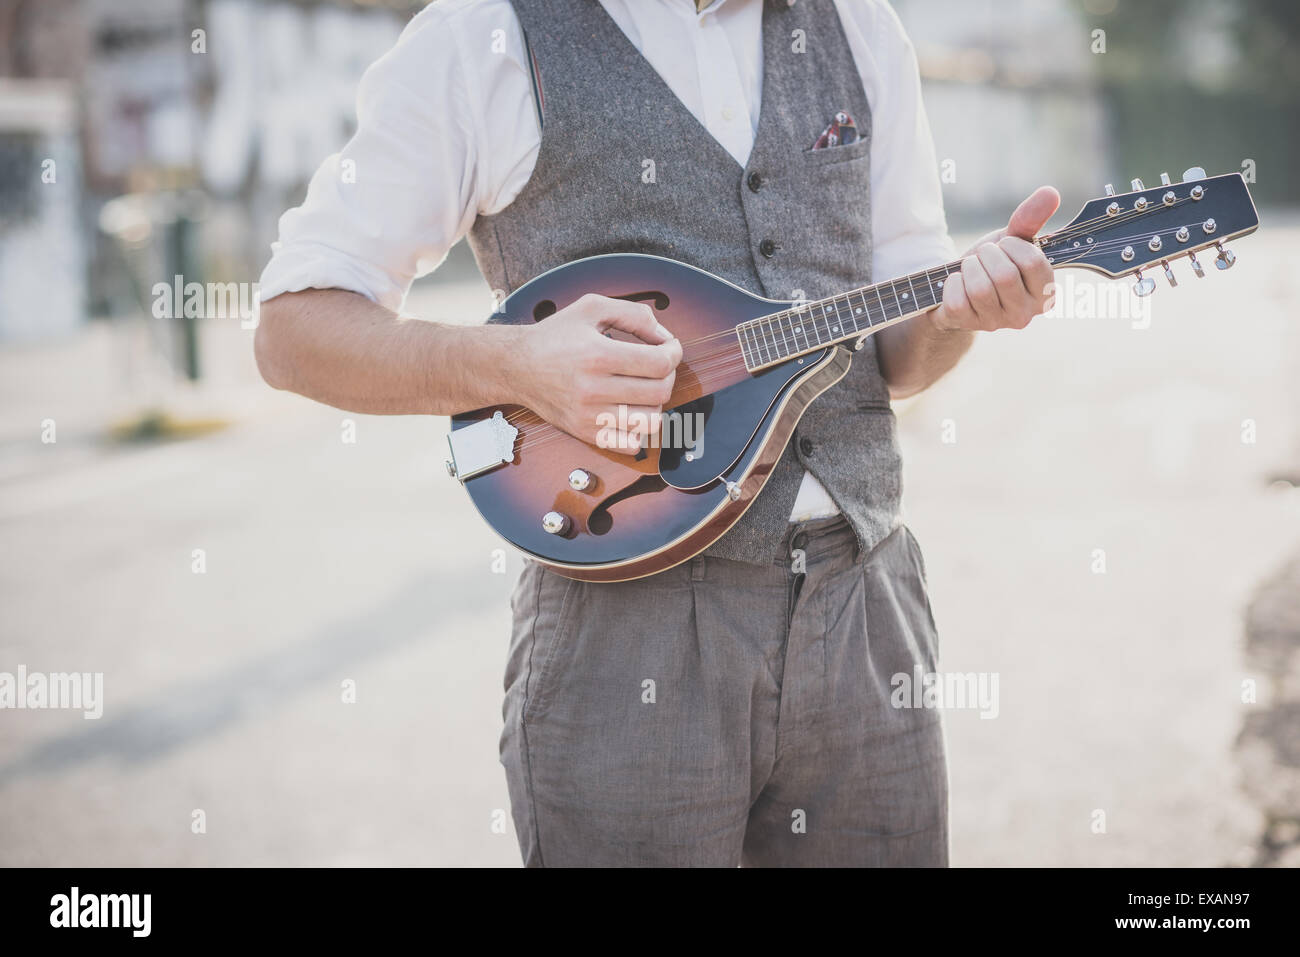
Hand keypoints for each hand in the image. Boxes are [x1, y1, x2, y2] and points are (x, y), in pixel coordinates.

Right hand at [514, 294, 681, 454]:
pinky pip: (631, 445)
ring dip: (657, 403)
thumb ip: (633, 314)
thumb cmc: (556, 335)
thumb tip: (664, 336)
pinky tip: (631, 411)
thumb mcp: (591, 307)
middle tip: (659, 365)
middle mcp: (594, 388)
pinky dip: (640, 431)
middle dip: (669, 375)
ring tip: (645, 389)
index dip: (674, 353)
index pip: (660, 363)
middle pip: (660, 392)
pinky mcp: (585, 433)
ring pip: (651, 421)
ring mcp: (589, 416)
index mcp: (598, 355)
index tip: (669, 348)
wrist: (516, 366)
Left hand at [932, 186, 1059, 332]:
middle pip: (1004, 275)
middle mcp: (1024, 314)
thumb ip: (1031, 218)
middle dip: (987, 255)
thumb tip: (1050, 193)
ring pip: (980, 289)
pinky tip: (958, 283)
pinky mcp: (966, 325)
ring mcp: (995, 323)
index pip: (1032, 262)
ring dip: (969, 268)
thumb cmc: (991, 262)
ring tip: (971, 267)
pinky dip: (952, 283)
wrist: (958, 285)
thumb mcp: (1011, 239)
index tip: (1005, 246)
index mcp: (1044, 292)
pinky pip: (957, 300)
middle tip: (984, 257)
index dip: (1012, 246)